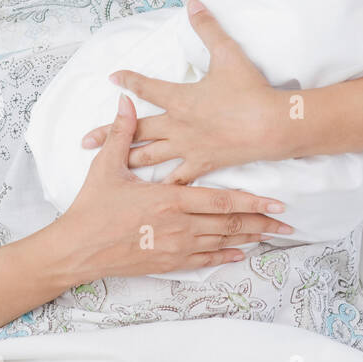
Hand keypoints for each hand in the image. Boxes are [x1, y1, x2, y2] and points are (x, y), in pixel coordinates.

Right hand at [59, 94, 293, 276]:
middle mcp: (179, 225)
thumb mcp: (107, 167)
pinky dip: (224, 256)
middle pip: (229, 224)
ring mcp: (175, 247)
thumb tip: (126, 99)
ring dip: (248, 239)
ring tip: (272, 237)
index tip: (276, 201)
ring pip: (221, 242)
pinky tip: (240, 255)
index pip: (221, 200)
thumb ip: (122, 132)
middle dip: (260, 223)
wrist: (76, 249)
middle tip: (286, 223)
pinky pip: (203, 260)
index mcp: (170, 199)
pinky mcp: (166, 262)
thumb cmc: (92, 208)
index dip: (252, 201)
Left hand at [81, 0, 289, 184]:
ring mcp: (188, 148)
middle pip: (136, 129)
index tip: (112, 78)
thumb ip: (208, 28)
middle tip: (84, 140)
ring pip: (150, 156)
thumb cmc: (249, 89)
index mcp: (180, 99)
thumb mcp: (228, 53)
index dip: (128, 81)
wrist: (271, 125)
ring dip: (127, 159)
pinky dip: (163, 185)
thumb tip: (193, 3)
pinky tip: (150, 194)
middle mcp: (178, 125)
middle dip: (107, 133)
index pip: (146, 88)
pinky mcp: (203, 164)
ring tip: (106, 166)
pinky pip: (178, 178)